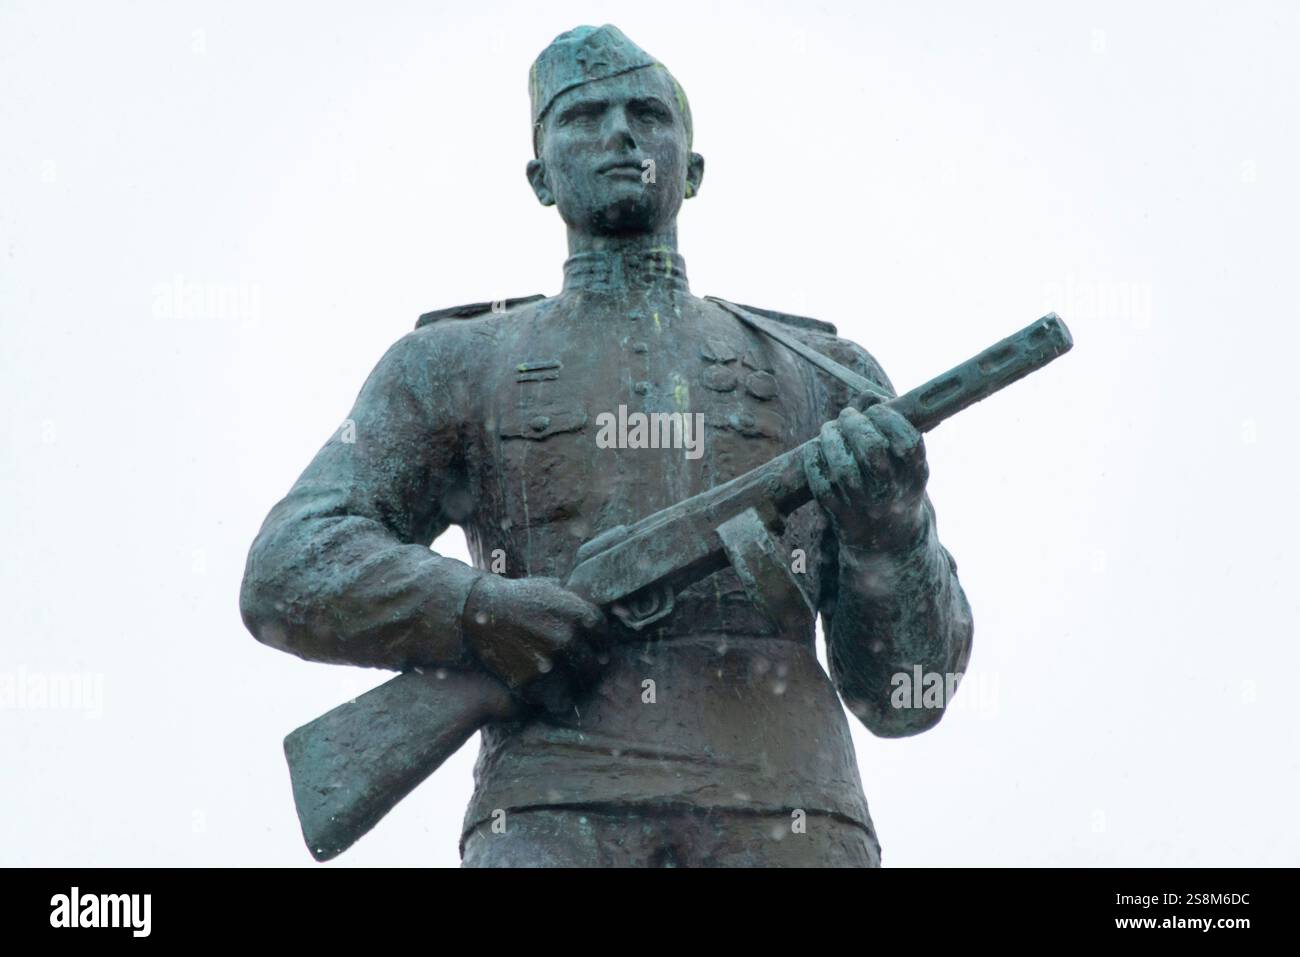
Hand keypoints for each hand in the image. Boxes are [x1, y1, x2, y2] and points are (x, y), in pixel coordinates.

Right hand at [462, 574, 607, 712]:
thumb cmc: (518, 597)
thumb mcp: (553, 589)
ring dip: (573, 687)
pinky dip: (553, 698)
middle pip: (594, 666)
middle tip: (582, 671)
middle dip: (589, 668)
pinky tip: (548, 690)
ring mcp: (550, 661)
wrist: (479, 611)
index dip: (600, 644)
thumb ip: (578, 603)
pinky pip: (555, 699)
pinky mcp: (531, 681)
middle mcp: (568, 638)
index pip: (604, 637)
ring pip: (578, 688)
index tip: (595, 648)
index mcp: (578, 613)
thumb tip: (605, 612)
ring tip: (566, 684)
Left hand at [803, 403, 928, 552]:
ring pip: (843, 469)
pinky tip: (815, 450)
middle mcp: (893, 493)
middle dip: (854, 423)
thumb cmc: (897, 485)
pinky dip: (814, 462)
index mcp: (916, 475)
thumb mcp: (907, 462)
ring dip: (830, 440)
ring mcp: (866, 507)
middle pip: (872, 450)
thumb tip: (869, 397)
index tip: (877, 409)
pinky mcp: (841, 518)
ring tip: (828, 430)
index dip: (889, 419)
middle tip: (846, 415)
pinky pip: (821, 488)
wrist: (891, 540)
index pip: (907, 442)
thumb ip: (892, 427)